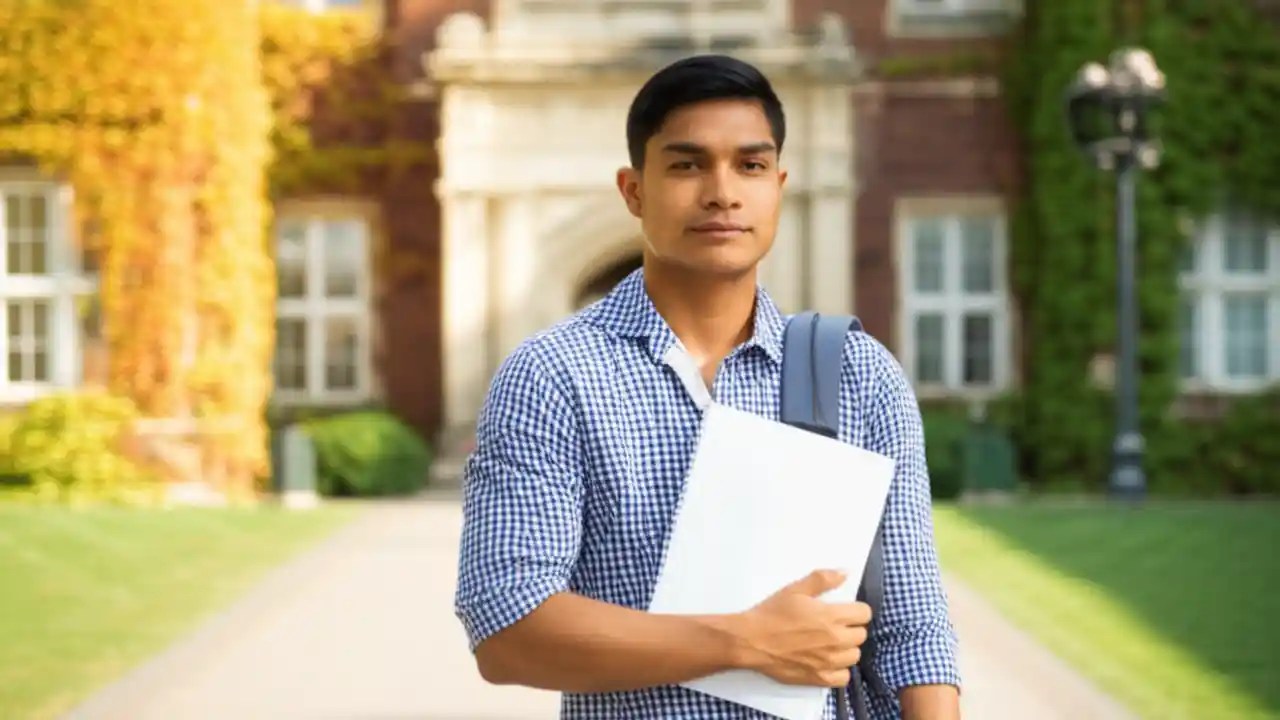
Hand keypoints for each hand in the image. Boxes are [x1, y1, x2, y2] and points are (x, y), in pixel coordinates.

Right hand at [733, 569, 871, 687]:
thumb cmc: (772, 613)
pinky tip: (827, 662)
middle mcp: (835, 640)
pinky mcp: (819, 678)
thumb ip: (823, 579)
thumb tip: (846, 573)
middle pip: (861, 635)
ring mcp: (828, 662)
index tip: (846, 611)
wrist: (751, 641)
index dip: (856, 610)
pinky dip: (839, 670)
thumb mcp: (795, 589)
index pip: (864, 613)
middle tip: (835, 626)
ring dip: (846, 649)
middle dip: (851, 628)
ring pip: (855, 656)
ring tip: (831, 644)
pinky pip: (844, 677)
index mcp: (831, 616)